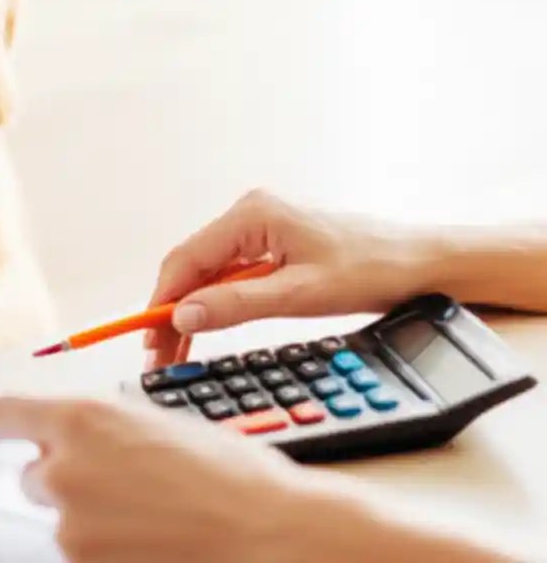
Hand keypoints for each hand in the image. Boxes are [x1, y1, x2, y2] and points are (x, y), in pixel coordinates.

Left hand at [0, 396, 518, 562]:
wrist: (274, 536)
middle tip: (119, 491)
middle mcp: (63, 467)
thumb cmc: (232, 478)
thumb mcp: (160, 428)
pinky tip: (148, 542)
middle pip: (31, 476)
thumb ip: (101, 434)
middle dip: (62, 482)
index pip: (2, 415)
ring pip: (57, 520)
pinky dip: (103, 550)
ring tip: (149, 521)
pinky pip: (77, 555)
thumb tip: (69, 448)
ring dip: (85, 520)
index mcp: (84, 416)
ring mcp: (70, 526)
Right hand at [144, 190, 427, 369]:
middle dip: (171, 311)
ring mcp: (260, 227)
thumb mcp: (300, 295)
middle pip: (191, 266)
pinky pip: (229, 274)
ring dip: (192, 311)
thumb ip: (236, 305)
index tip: (147, 337)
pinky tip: (207, 328)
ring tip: (177, 351)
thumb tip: (182, 316)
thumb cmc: (372, 269)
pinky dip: (215, 303)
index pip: (186, 259)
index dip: (161, 301)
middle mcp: (250, 213)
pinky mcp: (271, 244)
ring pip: (207, 273)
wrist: (421, 262)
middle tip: (159, 356)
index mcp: (252, 214)